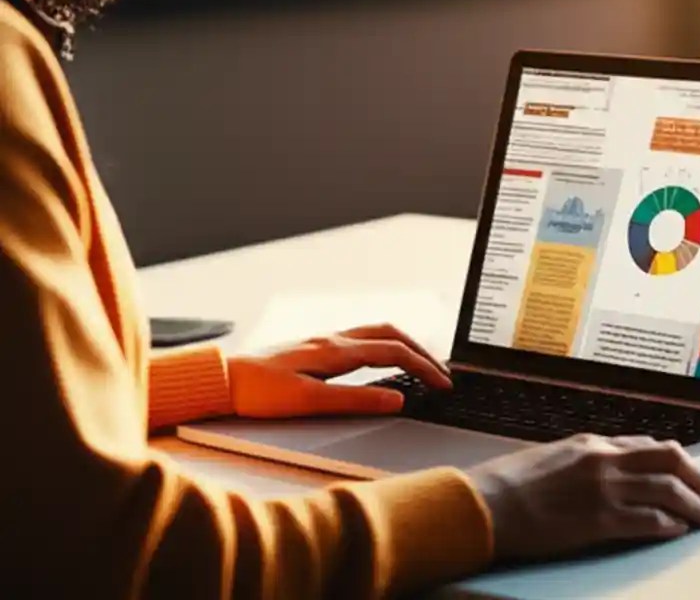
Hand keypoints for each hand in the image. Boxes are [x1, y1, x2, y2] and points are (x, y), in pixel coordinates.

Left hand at [226, 323, 450, 418]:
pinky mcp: (313, 347)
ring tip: (421, 364)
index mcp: (336, 351)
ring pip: (377, 331)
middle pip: (392, 334)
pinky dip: (384, 345)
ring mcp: (323, 340)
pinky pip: (361, 337)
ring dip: (405, 344)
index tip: (445, 385)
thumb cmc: (257, 393)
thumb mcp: (310, 402)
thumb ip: (356, 400)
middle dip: (423, 352)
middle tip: (442, 374)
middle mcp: (332, 339)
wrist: (219, 381)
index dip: (425, 369)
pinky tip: (381, 360)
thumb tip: (399, 399)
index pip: (395, 353)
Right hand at [466, 434, 699, 560]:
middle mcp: (604, 459)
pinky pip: (648, 520)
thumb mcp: (555, 457)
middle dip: (699, 476)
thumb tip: (613, 469)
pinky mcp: (599, 519)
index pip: (649, 446)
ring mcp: (604, 488)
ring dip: (694, 503)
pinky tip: (678, 529)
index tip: (692, 473)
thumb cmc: (511, 484)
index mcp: (593, 443)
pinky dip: (669, 524)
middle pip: (670, 458)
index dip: (678, 461)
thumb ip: (588, 460)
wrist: (486, 504)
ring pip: (668, 489)